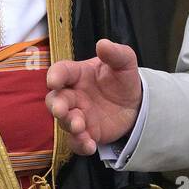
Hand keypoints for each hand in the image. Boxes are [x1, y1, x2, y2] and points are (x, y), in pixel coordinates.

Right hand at [46, 38, 142, 154]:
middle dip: (56, 105)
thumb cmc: (122, 79)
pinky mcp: (86, 133)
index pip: (61, 72)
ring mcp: (78, 115)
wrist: (135, 104)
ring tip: (79, 127)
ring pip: (64, 122)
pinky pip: (76, 142)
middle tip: (61, 110)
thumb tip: (102, 43)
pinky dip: (80, 145)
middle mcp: (73, 95)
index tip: (53, 80)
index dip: (55, 76)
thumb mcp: (125, 63)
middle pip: (56, 100)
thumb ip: (115, 53)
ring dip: (69, 125)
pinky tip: (90, 145)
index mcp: (77, 74)